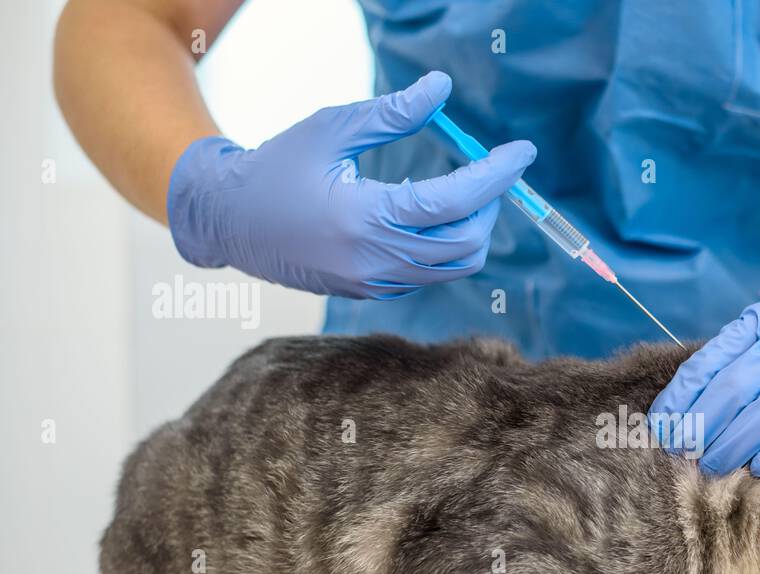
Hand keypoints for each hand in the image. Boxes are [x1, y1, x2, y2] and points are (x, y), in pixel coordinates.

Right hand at [166, 71, 535, 298]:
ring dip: (472, 229)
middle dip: (490, 207)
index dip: (496, 176)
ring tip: (461, 190)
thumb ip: (390, 113)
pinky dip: (445, 244)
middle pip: (466, 245)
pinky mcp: (372, 291)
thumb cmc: (276, 166)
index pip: (454, 202)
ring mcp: (375, 282)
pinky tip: (427, 213)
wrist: (229, 221)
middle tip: (489, 172)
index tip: (522, 152)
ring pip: (454, 267)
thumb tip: (441, 89)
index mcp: (364, 218)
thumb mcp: (331, 128)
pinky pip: (429, 274)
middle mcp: (374, 260)